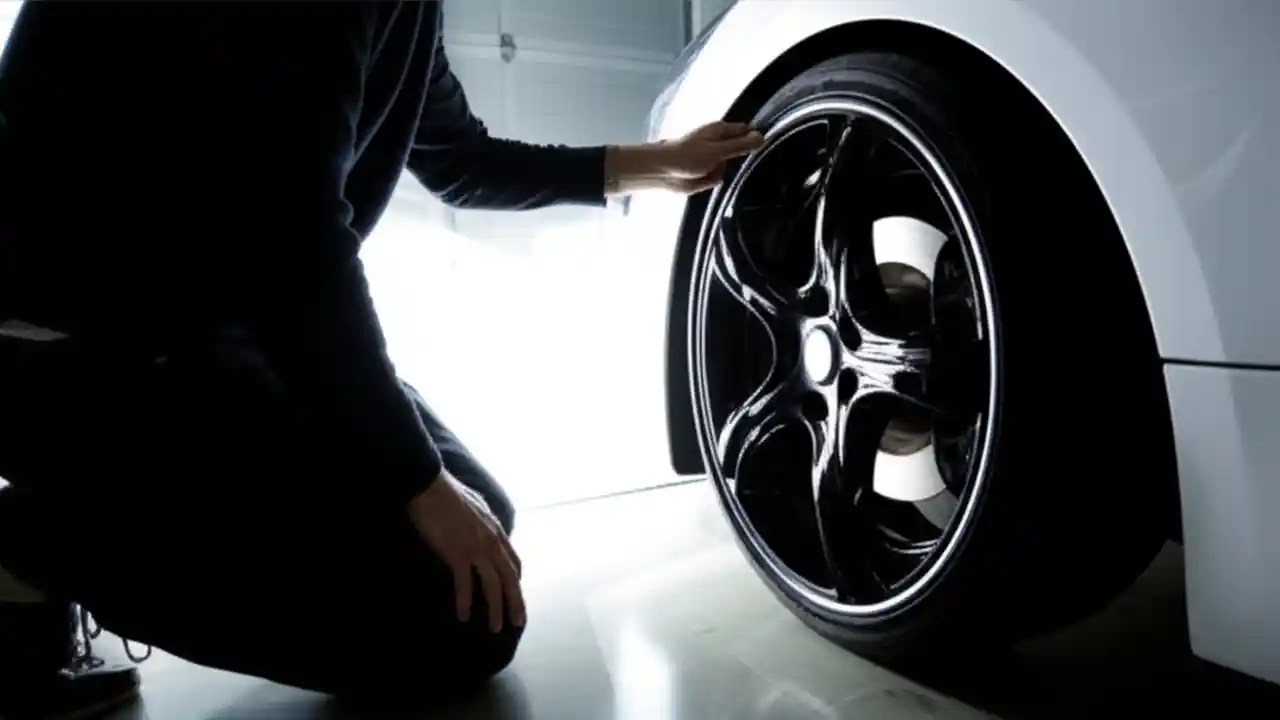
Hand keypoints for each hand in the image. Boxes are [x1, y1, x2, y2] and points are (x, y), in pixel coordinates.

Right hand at [407, 471, 524, 631]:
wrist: (429, 484)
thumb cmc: (446, 491)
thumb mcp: (476, 504)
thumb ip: (483, 520)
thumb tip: (485, 526)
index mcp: (496, 529)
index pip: (513, 560)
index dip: (516, 580)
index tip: (516, 593)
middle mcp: (492, 541)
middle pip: (510, 578)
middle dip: (516, 602)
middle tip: (517, 622)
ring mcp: (477, 548)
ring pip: (494, 586)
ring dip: (496, 610)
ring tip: (495, 629)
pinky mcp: (458, 554)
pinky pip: (465, 584)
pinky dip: (465, 602)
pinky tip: (463, 616)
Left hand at [658, 121, 764, 192]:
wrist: (664, 172)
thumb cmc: (688, 156)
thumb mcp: (718, 150)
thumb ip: (740, 145)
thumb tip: (762, 137)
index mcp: (721, 131)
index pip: (746, 131)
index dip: (755, 138)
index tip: (767, 146)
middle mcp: (719, 143)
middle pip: (740, 149)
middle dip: (741, 157)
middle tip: (741, 163)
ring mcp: (714, 159)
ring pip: (731, 166)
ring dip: (724, 170)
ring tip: (711, 171)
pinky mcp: (708, 174)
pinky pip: (721, 177)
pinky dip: (715, 179)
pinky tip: (706, 180)